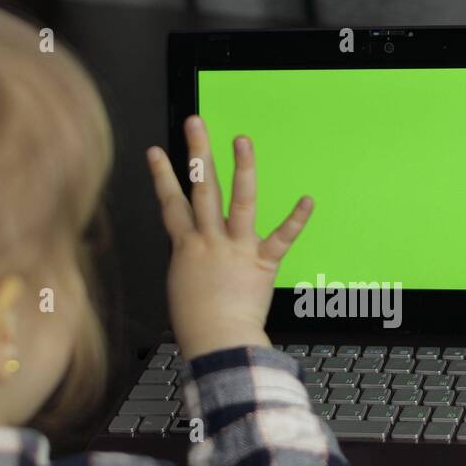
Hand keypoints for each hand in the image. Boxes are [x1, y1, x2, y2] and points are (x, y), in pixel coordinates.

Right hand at [146, 115, 313, 359]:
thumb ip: (189, 263)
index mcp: (186, 248)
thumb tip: (194, 256)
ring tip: (242, 140)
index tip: (158, 151)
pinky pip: (282, 238)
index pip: (171, 204)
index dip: (162, 176)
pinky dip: (296, 219)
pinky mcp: (262, 263)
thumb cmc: (197, 325)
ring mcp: (236, 249)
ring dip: (242, 168)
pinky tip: (307, 200)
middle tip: (196, 123)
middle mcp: (210, 241)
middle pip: (201, 188)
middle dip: (197, 152)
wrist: (217, 342)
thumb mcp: (181, 287)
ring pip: (239, 201)